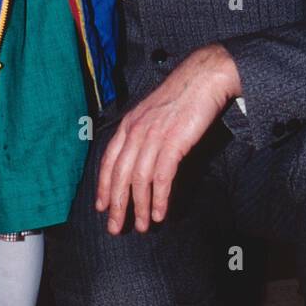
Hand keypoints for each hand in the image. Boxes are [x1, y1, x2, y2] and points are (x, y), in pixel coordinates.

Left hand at [95, 45, 240, 234]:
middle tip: (116, 228)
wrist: (203, 78)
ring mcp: (153, 136)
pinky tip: (160, 213)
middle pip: (119, 175)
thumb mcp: (152, 113)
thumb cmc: (181, 96)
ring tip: (143, 226)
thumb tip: (139, 160)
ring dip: (140, 207)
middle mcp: (136, 130)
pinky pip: (162, 177)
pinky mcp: (173, 142)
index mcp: (128, 124)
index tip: (101, 207)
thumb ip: (142, 133)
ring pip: (139, 180)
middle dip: (117, 205)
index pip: (108, 161)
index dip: (103, 186)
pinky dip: (159, 198)